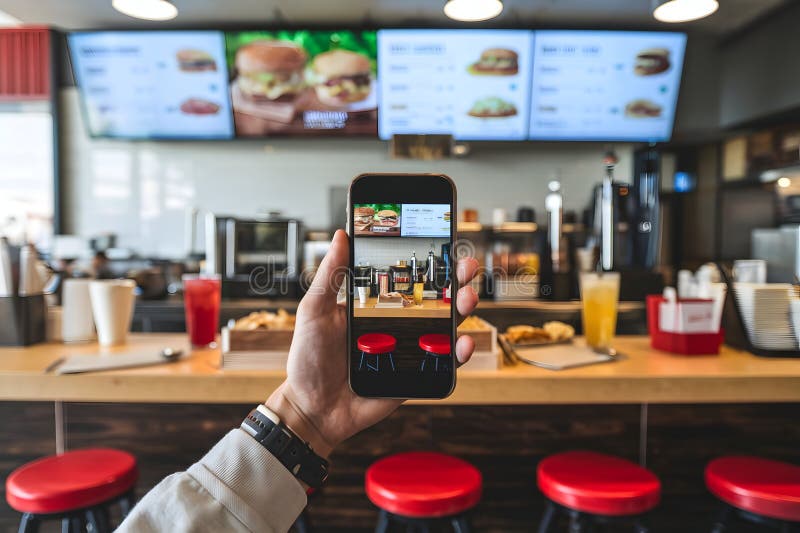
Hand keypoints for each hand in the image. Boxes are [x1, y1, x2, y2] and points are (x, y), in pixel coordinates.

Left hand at [266, 229, 478, 457]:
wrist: (313, 408)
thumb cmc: (308, 359)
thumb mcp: (314, 310)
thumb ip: (330, 275)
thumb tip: (341, 235)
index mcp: (375, 303)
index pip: (408, 275)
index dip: (430, 259)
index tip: (445, 241)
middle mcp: (397, 322)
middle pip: (436, 295)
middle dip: (457, 278)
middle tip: (466, 266)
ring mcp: (410, 347)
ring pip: (447, 324)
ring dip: (464, 308)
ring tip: (467, 298)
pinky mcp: (417, 374)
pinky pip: (444, 361)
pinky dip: (459, 351)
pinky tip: (462, 342)